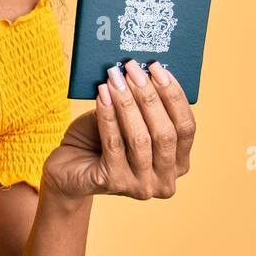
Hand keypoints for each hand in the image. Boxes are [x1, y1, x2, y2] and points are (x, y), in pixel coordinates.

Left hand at [41, 59, 194, 202]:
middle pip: (165, 133)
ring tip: (115, 79)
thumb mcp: (127, 122)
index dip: (174, 96)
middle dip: (150, 96)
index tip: (159, 69)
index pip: (186, 127)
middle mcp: (165, 180)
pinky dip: (108, 116)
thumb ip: (140, 105)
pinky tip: (102, 95)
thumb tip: (142, 72)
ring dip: (127, 103)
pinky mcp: (114, 183)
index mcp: (178, 164)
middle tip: (133, 69)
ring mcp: (141, 186)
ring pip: (140, 139)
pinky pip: (114, 144)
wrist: (70, 168)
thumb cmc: (101, 141)